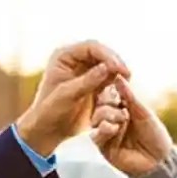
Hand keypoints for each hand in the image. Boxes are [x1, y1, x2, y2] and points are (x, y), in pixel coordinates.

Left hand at [15, 40, 129, 155]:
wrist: (48, 130)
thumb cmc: (50, 112)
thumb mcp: (67, 95)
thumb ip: (87, 80)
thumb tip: (108, 67)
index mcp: (64, 56)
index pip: (90, 47)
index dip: (107, 55)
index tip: (119, 68)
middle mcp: (75, 59)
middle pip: (102, 53)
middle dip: (115, 62)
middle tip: (128, 75)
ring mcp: (85, 71)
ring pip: (108, 65)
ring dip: (118, 72)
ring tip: (126, 82)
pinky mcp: (93, 83)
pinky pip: (109, 77)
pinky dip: (116, 82)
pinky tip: (122, 90)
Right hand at [90, 75, 172, 176]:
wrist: (159, 160)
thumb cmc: (154, 135)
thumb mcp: (143, 112)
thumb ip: (129, 96)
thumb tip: (118, 77)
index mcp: (121, 108)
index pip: (108, 94)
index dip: (110, 91)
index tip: (116, 91)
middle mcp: (112, 119)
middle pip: (99, 105)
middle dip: (108, 103)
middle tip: (123, 109)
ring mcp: (107, 132)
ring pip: (95, 118)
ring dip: (107, 115)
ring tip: (122, 118)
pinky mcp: (104, 147)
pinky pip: (96, 135)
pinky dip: (104, 129)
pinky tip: (114, 129)